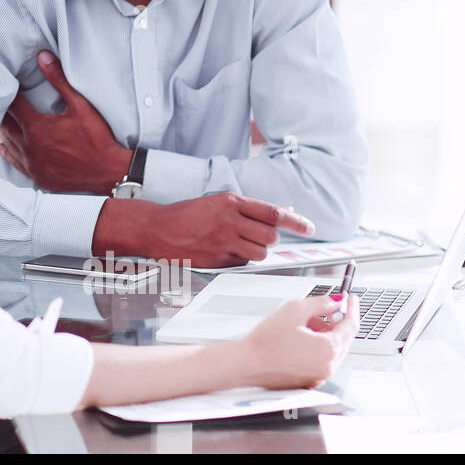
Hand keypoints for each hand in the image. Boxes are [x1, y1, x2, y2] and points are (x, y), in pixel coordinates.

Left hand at [0, 50, 130, 193]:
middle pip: (6, 125)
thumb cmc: (97, 138)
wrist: (109, 172)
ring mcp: (32, 164)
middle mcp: (29, 147)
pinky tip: (2, 147)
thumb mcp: (79, 105)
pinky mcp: (37, 177)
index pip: (14, 106)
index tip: (6, 85)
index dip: (9, 94)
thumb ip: (58, 80)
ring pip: (8, 144)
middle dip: (2, 112)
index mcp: (37, 127)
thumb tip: (43, 57)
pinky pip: (15, 163)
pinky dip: (7, 153)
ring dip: (3, 131)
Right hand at [94, 192, 315, 267]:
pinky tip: (224, 251)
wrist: (155, 228)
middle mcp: (228, 220)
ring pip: (260, 253)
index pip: (272, 212)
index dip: (295, 221)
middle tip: (256, 237)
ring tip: (239, 244)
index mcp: (230, 201)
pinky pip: (242, 262)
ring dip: (256, 251)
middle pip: (270, 236)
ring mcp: (223, 240)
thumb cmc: (185, 215)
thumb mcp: (216, 203)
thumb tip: (281, 212)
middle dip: (269, 239)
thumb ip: (247, 209)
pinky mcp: (217, 258)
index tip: (308, 228)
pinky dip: (240, 259)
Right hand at [234, 294, 358, 388]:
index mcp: (329, 349)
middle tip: (326, 309)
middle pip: (344, 339)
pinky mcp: (310, 381)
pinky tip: (300, 339)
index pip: (351, 325)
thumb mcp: (293, 310)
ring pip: (333, 350)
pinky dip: (318, 349)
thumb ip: (319, 303)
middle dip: (337, 322)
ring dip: (326, 335)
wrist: (247, 364)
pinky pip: (322, 361)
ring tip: (305, 324)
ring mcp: (320, 375)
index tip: (352, 300)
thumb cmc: (265, 342)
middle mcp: (328, 365)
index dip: (352, 308)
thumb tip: (334, 302)